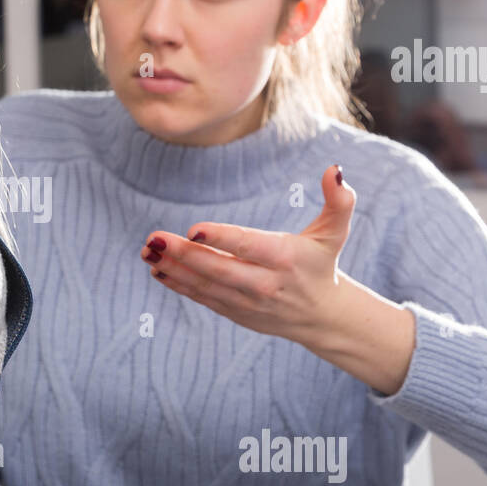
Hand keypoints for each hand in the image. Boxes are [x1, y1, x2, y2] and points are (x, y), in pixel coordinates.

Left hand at [139, 164, 354, 346]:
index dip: (221, 238)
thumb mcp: (335, 232)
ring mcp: (247, 302)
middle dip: (184, 254)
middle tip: (155, 238)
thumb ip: (339, 201)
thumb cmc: (323, 264)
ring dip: (173, 270)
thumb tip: (334, 168)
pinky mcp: (235, 312)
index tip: (193, 229)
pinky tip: (157, 271)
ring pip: (205, 286)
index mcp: (286, 259)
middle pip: (219, 269)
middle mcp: (265, 284)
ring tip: (147, 252)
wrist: (323, 317)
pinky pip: (203, 298)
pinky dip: (179, 285)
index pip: (249, 246)